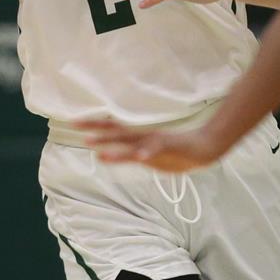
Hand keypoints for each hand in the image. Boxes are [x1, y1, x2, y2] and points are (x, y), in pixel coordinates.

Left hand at [78, 118, 231, 173]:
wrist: (204, 148)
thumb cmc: (177, 152)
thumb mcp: (147, 155)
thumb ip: (128, 154)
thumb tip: (104, 155)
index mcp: (138, 138)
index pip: (112, 129)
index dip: (93, 126)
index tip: (74, 122)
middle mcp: (143, 137)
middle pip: (116, 132)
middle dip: (95, 131)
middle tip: (74, 126)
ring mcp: (155, 142)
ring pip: (132, 143)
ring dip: (115, 147)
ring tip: (99, 152)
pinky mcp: (168, 147)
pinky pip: (156, 150)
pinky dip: (147, 153)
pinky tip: (140, 157)